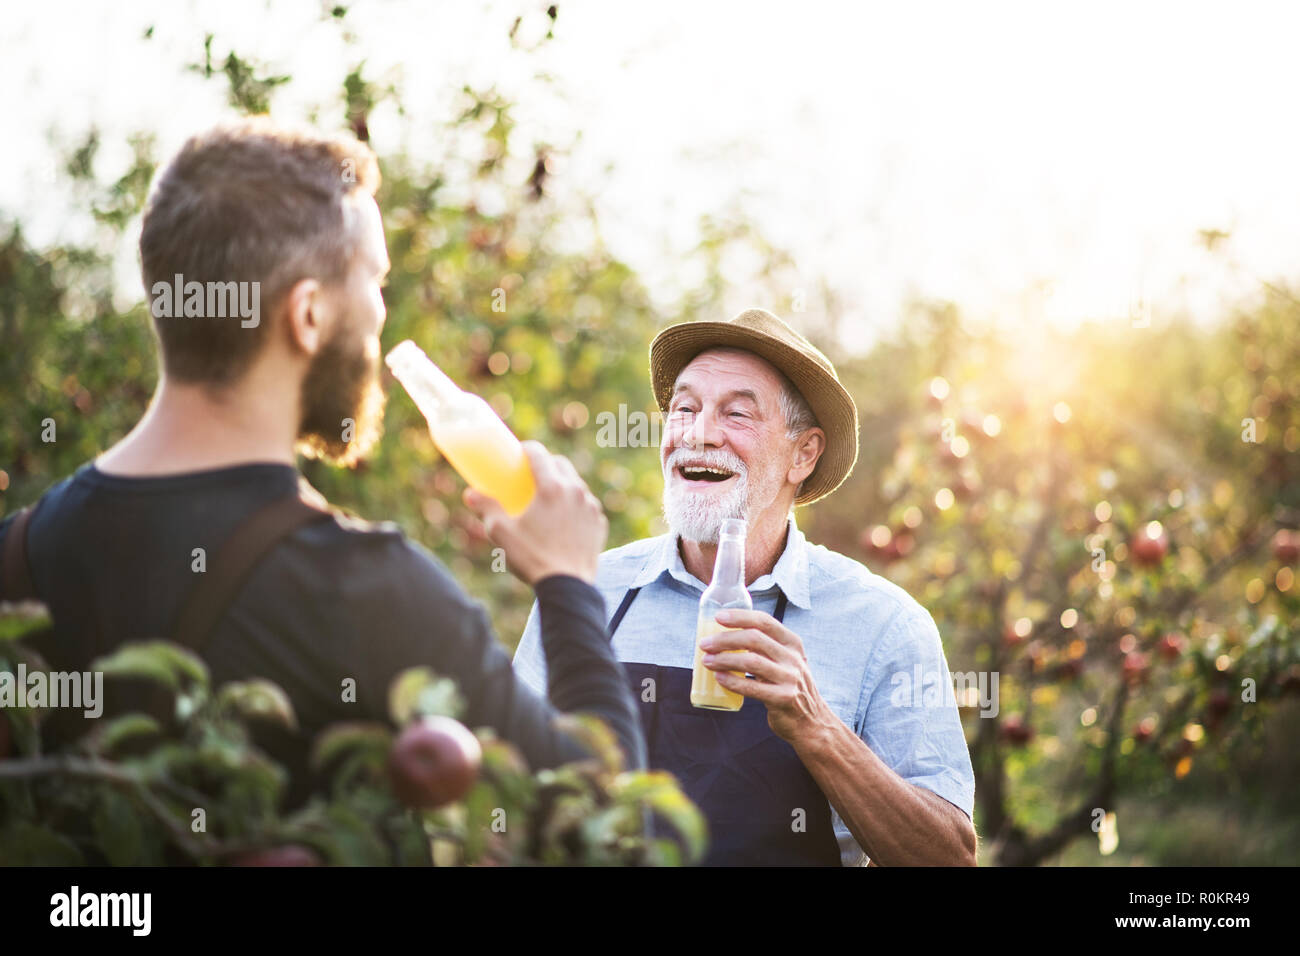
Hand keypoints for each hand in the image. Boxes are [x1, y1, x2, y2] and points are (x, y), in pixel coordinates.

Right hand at [463, 440, 606, 585]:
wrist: (568, 586)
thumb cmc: (532, 557)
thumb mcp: (502, 532)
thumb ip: (487, 508)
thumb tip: (470, 493)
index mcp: (551, 487)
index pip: (539, 454)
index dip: (527, 449)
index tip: (519, 452)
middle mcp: (575, 491)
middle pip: (561, 464)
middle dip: (546, 463)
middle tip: (532, 474)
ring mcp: (590, 507)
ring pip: (576, 483)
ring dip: (563, 483)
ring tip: (548, 496)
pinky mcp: (599, 523)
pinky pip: (587, 505)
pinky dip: (576, 504)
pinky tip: (565, 517)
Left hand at [701, 608, 836, 744]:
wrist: (811, 721)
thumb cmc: (788, 686)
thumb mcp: (785, 661)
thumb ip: (765, 648)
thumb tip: (724, 636)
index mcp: (792, 643)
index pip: (764, 621)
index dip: (740, 617)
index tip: (718, 617)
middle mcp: (793, 658)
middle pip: (754, 639)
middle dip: (725, 639)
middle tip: (705, 644)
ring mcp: (790, 678)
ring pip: (751, 662)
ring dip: (724, 659)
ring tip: (707, 661)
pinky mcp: (783, 699)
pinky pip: (752, 687)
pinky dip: (732, 681)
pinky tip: (719, 678)